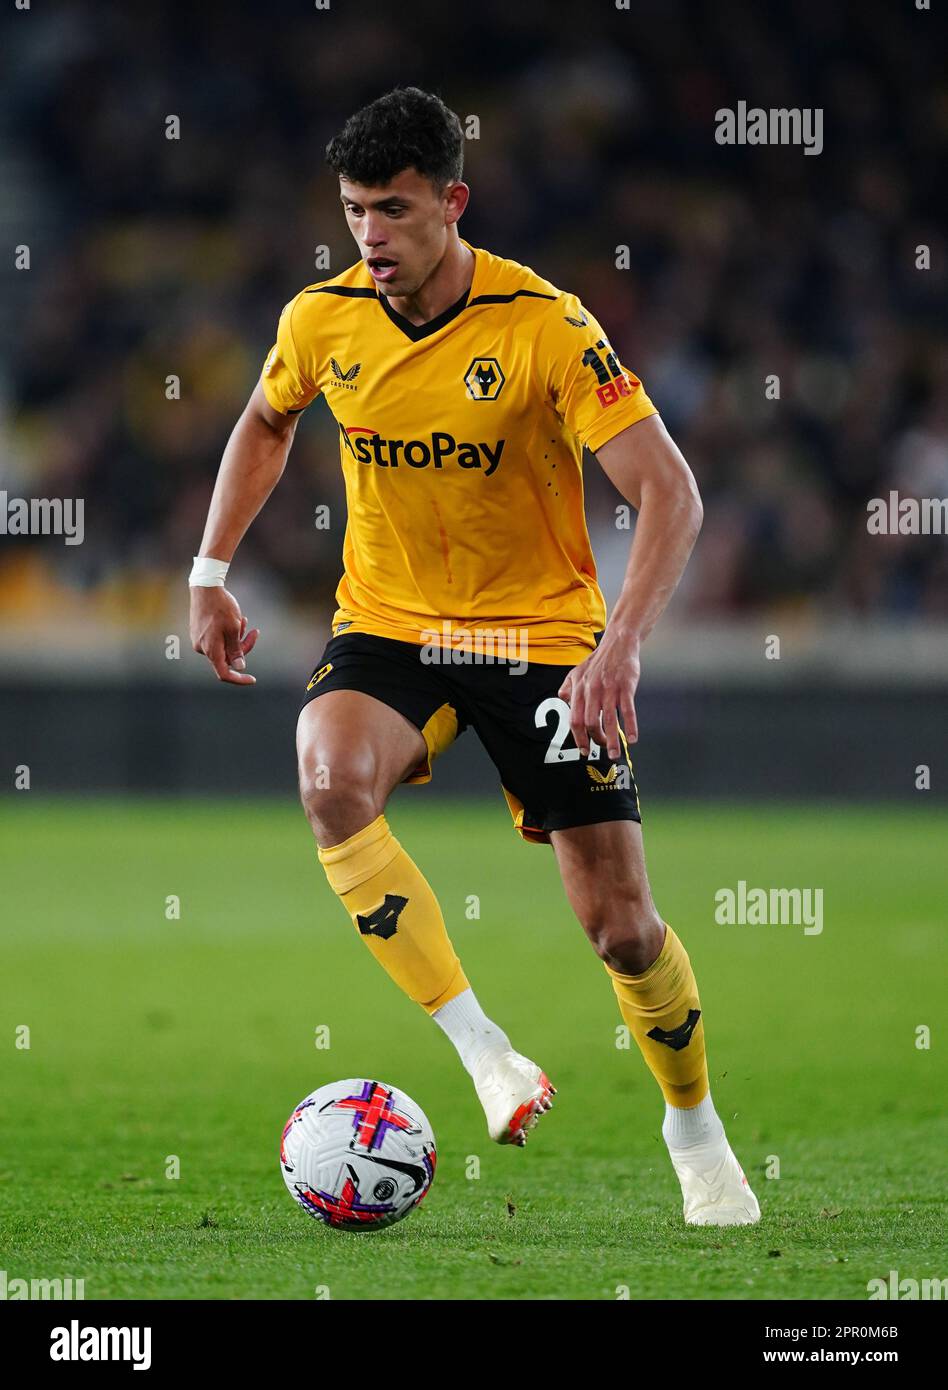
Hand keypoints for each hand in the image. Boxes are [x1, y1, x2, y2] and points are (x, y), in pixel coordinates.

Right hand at [190, 586, 258, 684]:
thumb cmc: (221, 607)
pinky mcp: (199, 632)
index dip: (239, 679)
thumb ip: (236, 650)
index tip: (252, 679)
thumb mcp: (233, 628)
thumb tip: (239, 668)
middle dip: (243, 647)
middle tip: (254, 632)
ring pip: (223, 647)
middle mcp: (202, 648)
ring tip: (243, 620)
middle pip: (227, 658)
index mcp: (210, 650)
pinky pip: (217, 639)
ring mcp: (199, 640)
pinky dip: (228, 633)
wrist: (205, 586)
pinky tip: (235, 618)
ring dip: (236, 637)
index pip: (224, 673)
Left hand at [558, 630, 640, 759]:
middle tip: (602, 749)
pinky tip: (633, 738)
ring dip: (612, 740)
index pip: (575, 719)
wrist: (618, 642)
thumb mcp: (577, 671)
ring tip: (614, 754)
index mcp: (579, 689)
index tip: (584, 750)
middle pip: (591, 723)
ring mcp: (610, 689)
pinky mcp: (626, 686)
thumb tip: (562, 700)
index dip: (579, 737)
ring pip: (609, 720)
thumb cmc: (599, 660)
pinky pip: (628, 710)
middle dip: (596, 740)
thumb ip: (568, 687)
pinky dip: (630, 726)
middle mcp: (592, 690)